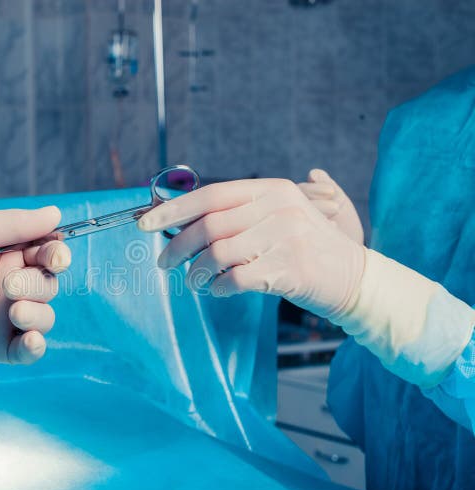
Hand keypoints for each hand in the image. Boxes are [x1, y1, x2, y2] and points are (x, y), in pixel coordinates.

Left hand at [0, 206, 71, 387]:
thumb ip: (15, 224)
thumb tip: (56, 214)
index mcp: (10, 257)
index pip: (49, 254)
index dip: (58, 254)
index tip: (54, 256)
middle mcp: (14, 287)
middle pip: (48, 285)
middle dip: (37, 284)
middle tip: (9, 286)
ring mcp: (8, 318)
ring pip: (45, 317)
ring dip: (38, 314)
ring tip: (15, 312)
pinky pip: (30, 350)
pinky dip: (36, 346)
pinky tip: (29, 340)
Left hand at [137, 178, 364, 318]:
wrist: (353, 278)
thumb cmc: (304, 249)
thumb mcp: (278, 217)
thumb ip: (237, 214)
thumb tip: (180, 218)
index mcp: (272, 189)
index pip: (211, 195)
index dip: (173, 209)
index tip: (144, 223)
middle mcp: (279, 207)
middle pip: (209, 225)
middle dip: (176, 247)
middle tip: (163, 263)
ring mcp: (286, 237)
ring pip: (217, 254)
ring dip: (195, 273)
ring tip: (194, 282)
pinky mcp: (289, 269)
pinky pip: (234, 279)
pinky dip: (217, 288)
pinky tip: (217, 290)